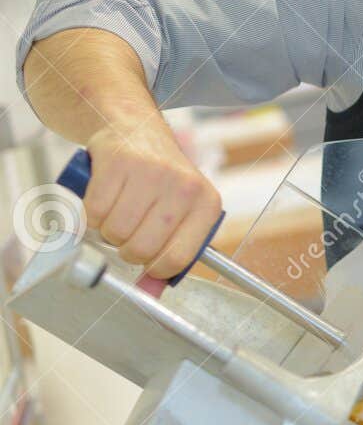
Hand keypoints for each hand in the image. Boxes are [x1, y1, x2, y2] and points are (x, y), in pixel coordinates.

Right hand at [82, 118, 220, 279]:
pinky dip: (92, 213)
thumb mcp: (178, 214)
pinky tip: (106, 196)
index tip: (147, 262)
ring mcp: (152, 173)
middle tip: (129, 230)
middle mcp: (185, 187)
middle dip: (127, 248)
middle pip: (141, 249)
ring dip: (108, 230)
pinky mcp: (120, 163)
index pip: (179, 258)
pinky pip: (94, 212)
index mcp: (207, 204)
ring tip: (119, 209)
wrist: (135, 130)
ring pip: (115, 232)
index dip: (155, 268)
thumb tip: (150, 294)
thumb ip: (168, 255)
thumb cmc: (159, 180)